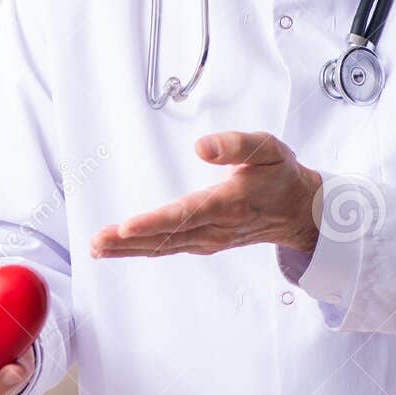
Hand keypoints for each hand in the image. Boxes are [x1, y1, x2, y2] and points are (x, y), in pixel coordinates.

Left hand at [91, 131, 322, 259]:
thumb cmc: (280, 175)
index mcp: (231, 202)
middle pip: (168, 236)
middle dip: (129, 240)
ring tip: (97, 247)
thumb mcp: (268, 149)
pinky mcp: (203, 243)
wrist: (299, 210)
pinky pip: (168, 248)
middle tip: (97, 240)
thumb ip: (236, 144)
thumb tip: (201, 147)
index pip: (187, 214)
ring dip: (128, 249)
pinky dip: (140, 250)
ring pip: (164, 246)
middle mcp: (217, 227)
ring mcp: (209, 239)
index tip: (128, 225)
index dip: (157, 222)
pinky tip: (117, 249)